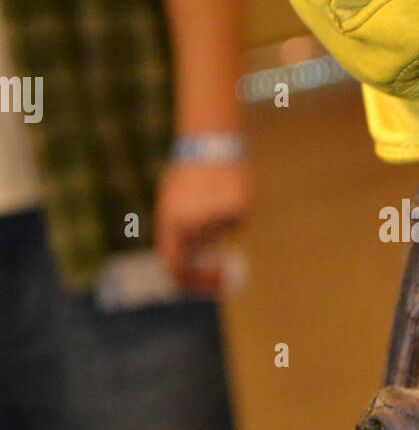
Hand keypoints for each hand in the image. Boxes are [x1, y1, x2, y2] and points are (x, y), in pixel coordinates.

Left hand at [155, 159, 250, 291]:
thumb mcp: (172, 203)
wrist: (211, 144)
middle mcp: (192, 223)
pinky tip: (226, 191)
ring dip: (217, 221)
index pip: (174, 266)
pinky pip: (236, 223)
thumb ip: (177, 233)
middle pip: (202, 248)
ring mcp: (215, 217)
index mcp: (170, 222)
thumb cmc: (188, 173)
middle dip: (208, 251)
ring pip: (220, 233)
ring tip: (212, 194)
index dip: (188, 282)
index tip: (199, 285)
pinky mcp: (237, 210)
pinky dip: (232, 213)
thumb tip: (188, 262)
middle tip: (219, 261)